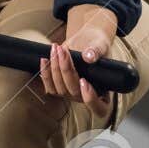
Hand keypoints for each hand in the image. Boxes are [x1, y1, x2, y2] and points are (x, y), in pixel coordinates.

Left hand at [37, 4, 117, 119]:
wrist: (85, 40)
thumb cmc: (97, 44)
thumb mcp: (101, 44)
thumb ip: (97, 50)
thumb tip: (89, 57)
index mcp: (103, 91)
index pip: (99, 108)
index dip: (90, 98)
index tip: (84, 81)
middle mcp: (86, 96)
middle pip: (74, 92)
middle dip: (66, 70)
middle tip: (64, 51)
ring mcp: (71, 93)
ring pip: (60, 89)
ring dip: (55, 68)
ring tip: (56, 49)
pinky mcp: (60, 86)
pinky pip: (50, 86)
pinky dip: (46, 73)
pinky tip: (45, 59)